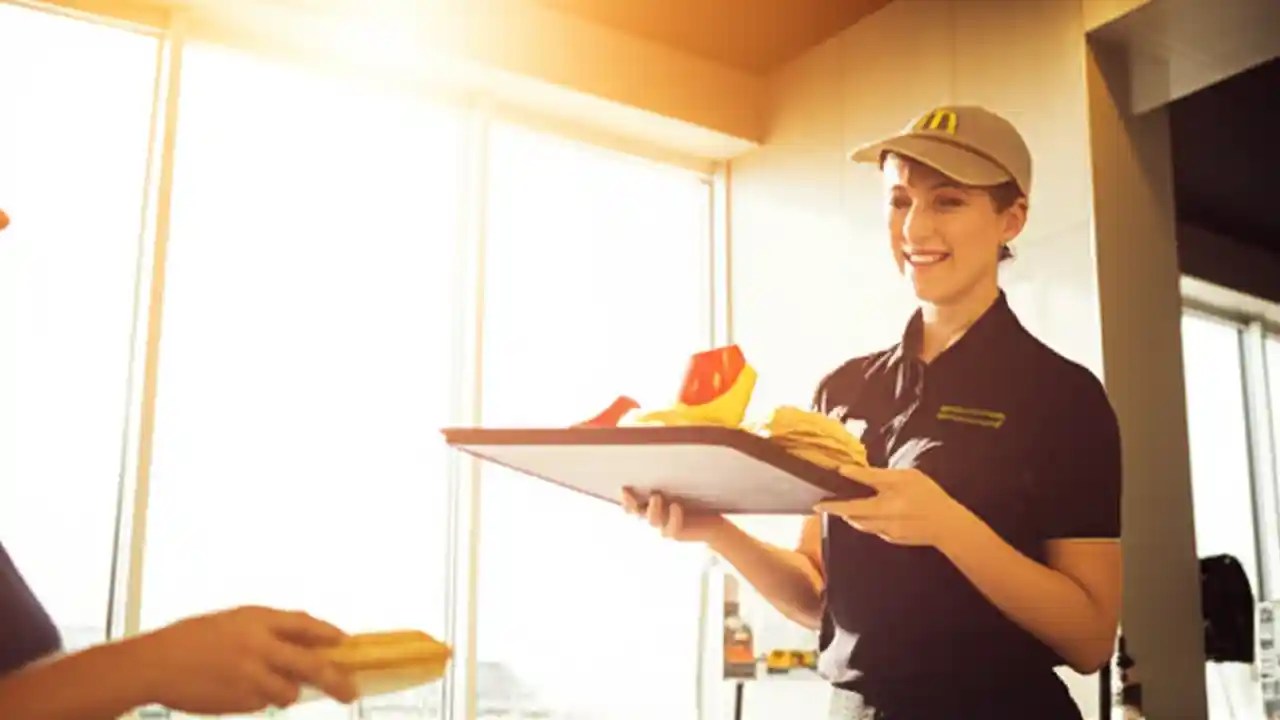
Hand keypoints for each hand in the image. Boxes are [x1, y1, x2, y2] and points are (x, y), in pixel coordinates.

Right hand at [135, 606, 357, 713]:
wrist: (155, 664)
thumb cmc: (193, 639)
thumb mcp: (233, 622)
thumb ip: (268, 631)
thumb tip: (306, 643)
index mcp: (256, 620)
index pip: (304, 624)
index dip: (328, 633)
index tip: (345, 642)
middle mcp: (259, 647)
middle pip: (312, 665)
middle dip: (336, 680)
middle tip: (350, 692)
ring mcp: (251, 676)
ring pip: (289, 691)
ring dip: (286, 691)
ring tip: (262, 682)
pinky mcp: (241, 700)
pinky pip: (263, 703)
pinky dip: (258, 699)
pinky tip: (234, 688)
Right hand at [621, 488, 727, 542]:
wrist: (712, 522)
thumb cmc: (696, 501)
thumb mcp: (683, 488)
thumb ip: (672, 479)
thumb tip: (664, 457)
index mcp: (651, 504)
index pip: (632, 502)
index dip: (625, 496)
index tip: (623, 485)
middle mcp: (654, 515)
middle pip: (635, 512)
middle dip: (628, 503)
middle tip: (626, 491)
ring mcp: (663, 526)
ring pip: (652, 521)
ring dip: (652, 509)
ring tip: (656, 496)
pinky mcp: (675, 533)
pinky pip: (671, 528)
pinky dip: (673, 517)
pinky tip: (676, 506)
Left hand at [813, 465, 974, 547]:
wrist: (947, 525)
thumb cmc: (928, 495)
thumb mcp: (906, 477)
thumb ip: (878, 475)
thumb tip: (851, 472)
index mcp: (888, 501)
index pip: (858, 495)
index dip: (840, 493)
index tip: (825, 490)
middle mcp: (884, 518)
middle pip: (852, 514)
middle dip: (836, 508)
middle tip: (821, 504)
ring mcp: (887, 531)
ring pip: (860, 523)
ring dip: (850, 515)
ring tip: (843, 507)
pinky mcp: (890, 539)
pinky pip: (872, 529)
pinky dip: (865, 521)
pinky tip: (867, 514)